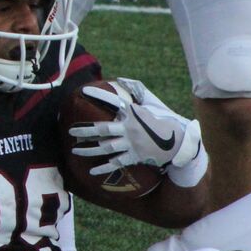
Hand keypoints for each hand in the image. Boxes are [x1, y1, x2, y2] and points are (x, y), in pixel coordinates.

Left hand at [68, 78, 202, 175]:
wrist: (179, 141)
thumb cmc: (163, 119)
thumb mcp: (152, 103)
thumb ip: (138, 91)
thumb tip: (122, 79)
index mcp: (133, 113)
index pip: (112, 102)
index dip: (98, 96)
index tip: (82, 91)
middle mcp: (130, 129)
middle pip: (103, 129)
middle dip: (85, 130)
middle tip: (70, 130)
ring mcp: (132, 144)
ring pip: (106, 147)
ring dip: (89, 149)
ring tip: (74, 149)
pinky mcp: (135, 157)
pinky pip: (116, 163)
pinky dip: (104, 167)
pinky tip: (91, 170)